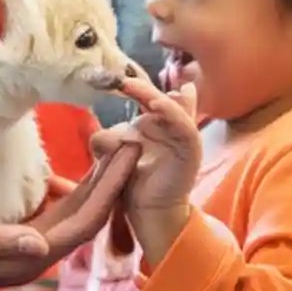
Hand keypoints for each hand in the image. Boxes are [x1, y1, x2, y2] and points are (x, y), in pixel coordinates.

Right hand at [0, 142, 141, 290]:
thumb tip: (39, 242)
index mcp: (27, 255)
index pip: (84, 222)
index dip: (110, 188)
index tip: (130, 154)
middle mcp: (34, 251)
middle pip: (88, 213)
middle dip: (114, 178)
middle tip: (135, 138)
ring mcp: (26, 242)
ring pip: (75, 209)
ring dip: (98, 179)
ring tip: (116, 143)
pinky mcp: (14, 231)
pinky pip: (55, 208)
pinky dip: (73, 185)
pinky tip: (79, 164)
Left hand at [91, 83, 200, 266]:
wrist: (148, 212)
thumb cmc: (132, 182)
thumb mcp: (117, 156)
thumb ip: (109, 140)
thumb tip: (100, 135)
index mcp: (155, 122)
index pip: (146, 97)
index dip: (135, 86)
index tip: (114, 78)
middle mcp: (171, 124)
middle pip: (157, 98)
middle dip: (140, 88)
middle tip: (121, 81)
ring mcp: (184, 136)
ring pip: (170, 108)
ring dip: (152, 96)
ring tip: (132, 86)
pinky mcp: (191, 150)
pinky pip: (185, 127)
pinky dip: (173, 113)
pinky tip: (156, 104)